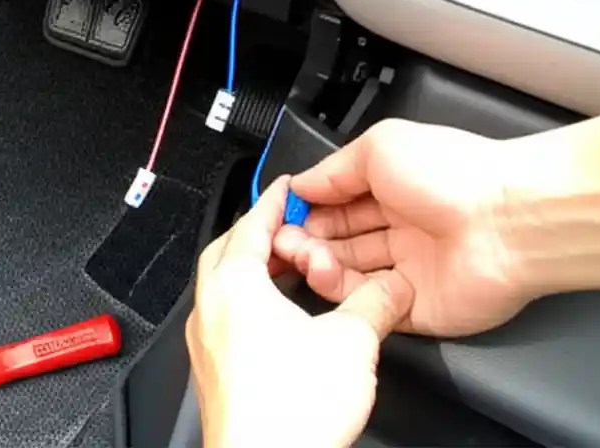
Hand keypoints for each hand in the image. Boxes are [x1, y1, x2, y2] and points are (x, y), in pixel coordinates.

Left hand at [187, 176, 413, 447]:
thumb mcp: (352, 342)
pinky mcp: (212, 374)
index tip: (287, 187)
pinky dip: (248, 305)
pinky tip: (278, 323)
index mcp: (234, 286)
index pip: (251, 223)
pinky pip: (224, 320)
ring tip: (290, 272)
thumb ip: (377, 302)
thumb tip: (395, 286)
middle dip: (258, 233)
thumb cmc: (290, 412)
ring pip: (222, 287)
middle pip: (226, 251)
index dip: (274, 200)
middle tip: (291, 228)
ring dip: (252, 271)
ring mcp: (204, 345)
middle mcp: (209, 310)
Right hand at [275, 119, 533, 336]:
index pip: (338, 203)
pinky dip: (343, 293)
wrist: (509, 221)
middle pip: (340, 241)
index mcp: (396, 187)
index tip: (280, 213)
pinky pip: (369, 306)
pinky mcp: (416, 308)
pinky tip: (328, 274)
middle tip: (281, 239)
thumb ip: (333, 170)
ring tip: (301, 254)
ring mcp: (410, 269)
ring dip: (318, 264)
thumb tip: (301, 184)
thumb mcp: (378, 148)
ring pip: (348, 275)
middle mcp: (403, 228)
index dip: (307, 209)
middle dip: (305, 239)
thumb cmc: (453, 174)